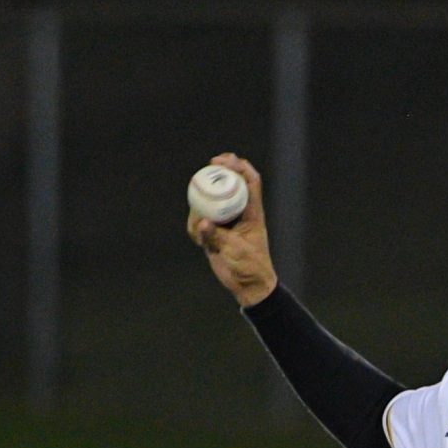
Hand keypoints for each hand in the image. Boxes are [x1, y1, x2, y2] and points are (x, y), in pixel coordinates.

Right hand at [186, 153, 276, 307]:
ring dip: (199, 208)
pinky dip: (195, 228)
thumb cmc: (251, 267)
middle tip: (202, 172)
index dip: (238, 166)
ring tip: (201, 227)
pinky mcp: (214, 233)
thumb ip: (217, 236)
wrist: (248, 286)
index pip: (249, 181)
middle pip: (227, 185)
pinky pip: (199, 223)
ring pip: (208, 202)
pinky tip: (198, 240)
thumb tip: (203, 223)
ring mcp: (225, 222)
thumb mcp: (236, 250)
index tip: (222, 161)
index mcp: (252, 212)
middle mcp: (238, 213)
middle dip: (214, 174)